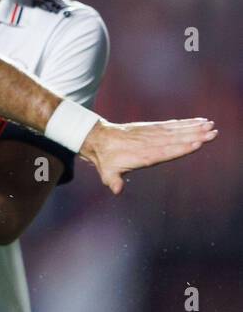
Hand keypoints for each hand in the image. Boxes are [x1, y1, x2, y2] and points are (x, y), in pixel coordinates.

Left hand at [79, 117, 216, 194]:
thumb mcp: (106, 172)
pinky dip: (184, 122)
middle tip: (213, 132)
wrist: (98, 139)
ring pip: (175, 130)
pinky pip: (170, 124)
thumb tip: (116, 190)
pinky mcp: (151, 127)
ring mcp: (150, 133)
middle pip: (175, 139)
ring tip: (210, 125)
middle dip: (194, 135)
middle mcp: (149, 142)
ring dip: (193, 127)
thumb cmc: (105, 159)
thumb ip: (114, 181)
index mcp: (143, 154)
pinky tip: (197, 121)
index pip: (166, 151)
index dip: (181, 148)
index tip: (197, 143)